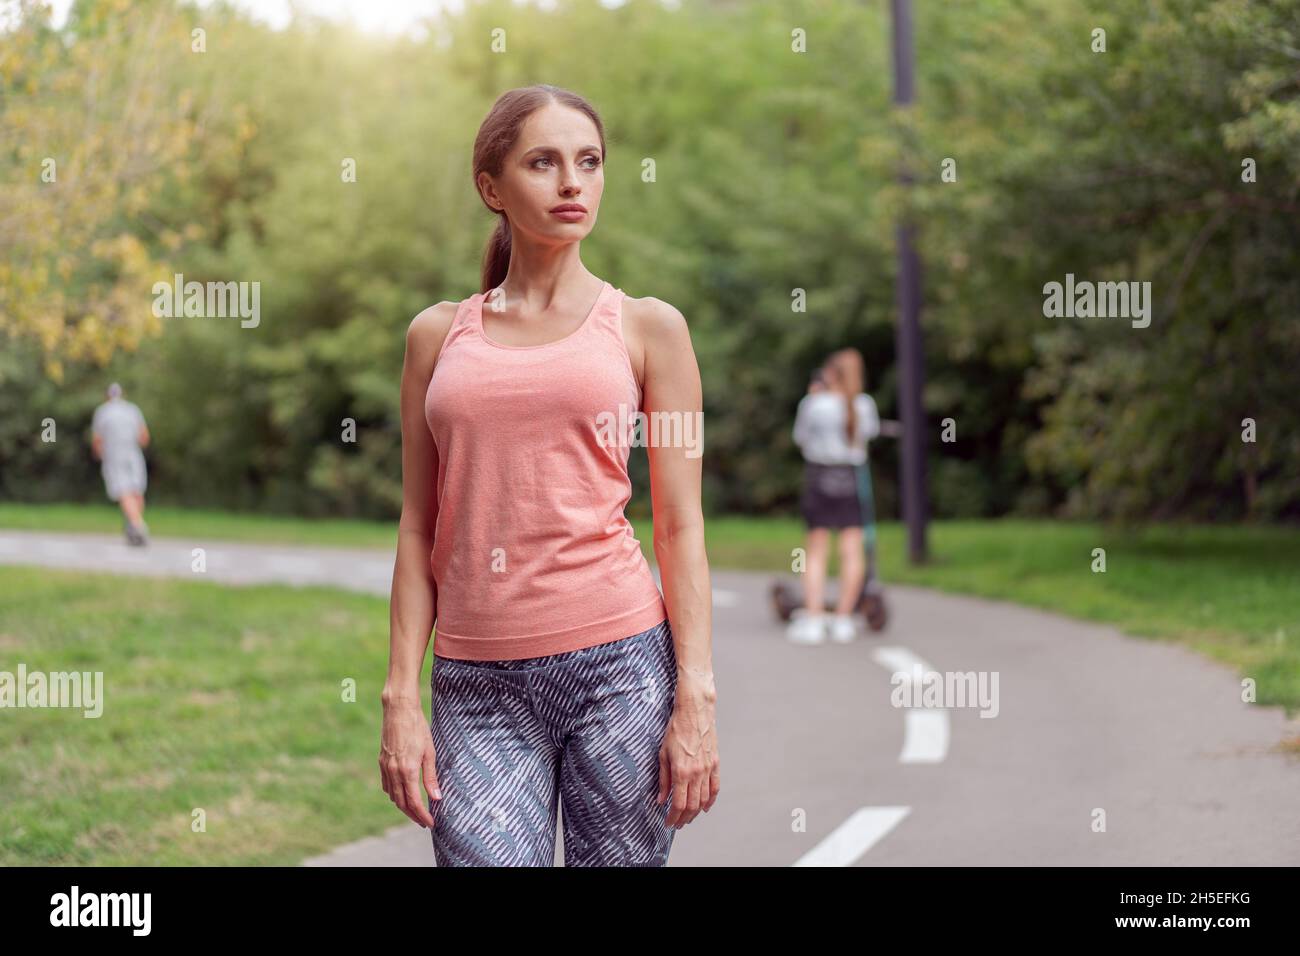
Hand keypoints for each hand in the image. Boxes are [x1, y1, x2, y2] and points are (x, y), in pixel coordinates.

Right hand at [379, 699, 438, 828]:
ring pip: (393, 796)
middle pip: (402, 803)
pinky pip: (386, 786)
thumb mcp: (430, 752)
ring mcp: (385, 768)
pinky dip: (394, 795)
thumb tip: (436, 798)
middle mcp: (394, 772)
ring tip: (415, 811)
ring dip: (404, 807)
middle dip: (413, 816)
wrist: (399, 711)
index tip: (431, 823)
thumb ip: (431, 777)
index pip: (415, 802)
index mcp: (408, 770)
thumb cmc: (418, 729)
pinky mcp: (381, 762)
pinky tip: (402, 794)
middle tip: (424, 822)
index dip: (423, 816)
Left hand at [657, 672, 719, 828]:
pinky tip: (705, 807)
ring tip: (687, 818)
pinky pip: (715, 787)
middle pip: (692, 806)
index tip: (668, 822)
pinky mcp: (715, 763)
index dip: (673, 817)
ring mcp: (708, 769)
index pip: (679, 804)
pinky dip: (710, 800)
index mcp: (682, 772)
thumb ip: (663, 779)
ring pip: (704, 799)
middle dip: (684, 818)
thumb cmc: (676, 730)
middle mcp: (697, 773)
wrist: (695, 712)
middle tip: (677, 824)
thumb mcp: (663, 754)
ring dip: (696, 812)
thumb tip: (661, 799)